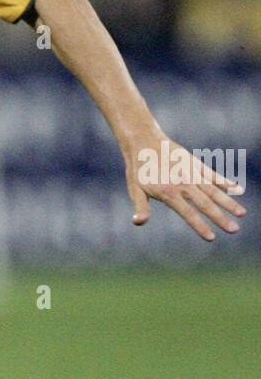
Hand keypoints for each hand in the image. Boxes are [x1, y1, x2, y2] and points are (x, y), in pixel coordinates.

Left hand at [126, 136, 245, 241]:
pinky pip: (213, 175)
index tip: (211, 238)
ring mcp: (192, 172)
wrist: (144, 140)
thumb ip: (141, 206)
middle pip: (206, 204)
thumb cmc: (138, 169)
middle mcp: (184, 183)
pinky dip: (226, 182)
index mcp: (168, 192)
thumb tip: (138, 222)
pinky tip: (238, 189)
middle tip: (234, 230)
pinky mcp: (195, 164)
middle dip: (220, 218)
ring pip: (214, 190)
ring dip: (228, 202)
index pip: (187, 213)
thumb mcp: (135, 189)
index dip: (200, 226)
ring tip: (242, 213)